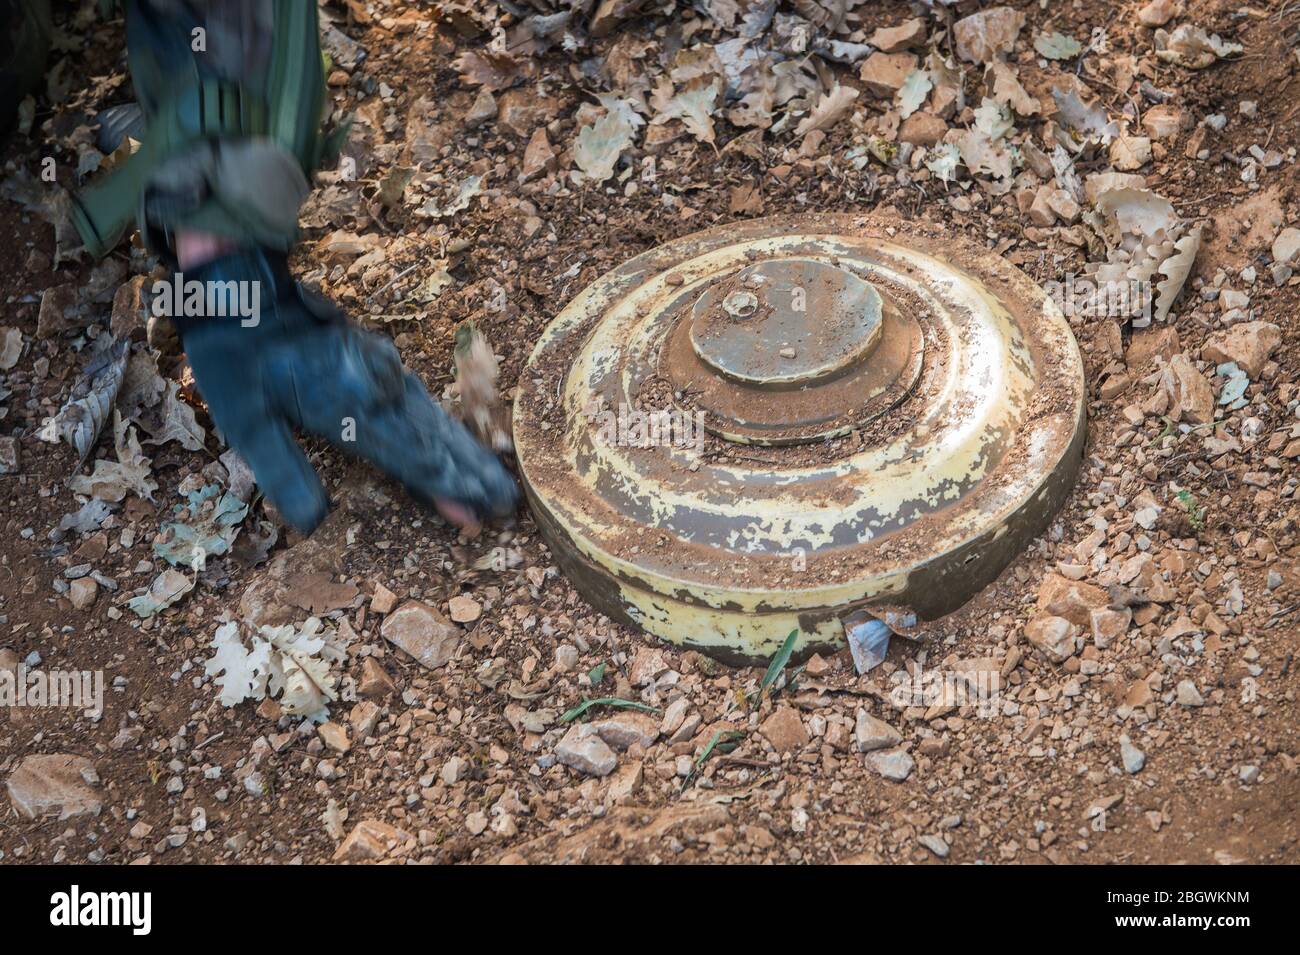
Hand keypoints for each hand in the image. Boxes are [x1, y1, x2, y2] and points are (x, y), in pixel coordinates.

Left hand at [171, 247, 517, 532]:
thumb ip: (284, 473)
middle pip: (434, 440)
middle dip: (471, 474)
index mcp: (351, 409)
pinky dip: (445, 427)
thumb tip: (314, 526)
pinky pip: (422, 401)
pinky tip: (457, 440)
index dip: (446, 487)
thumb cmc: (237, 359)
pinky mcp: (382, 361)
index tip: (479, 511)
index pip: (411, 458)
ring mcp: (384, 372)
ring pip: (434, 420)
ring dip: (466, 452)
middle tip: (507, 504)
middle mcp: (378, 390)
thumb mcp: (245, 421)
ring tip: (497, 480)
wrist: (244, 290)